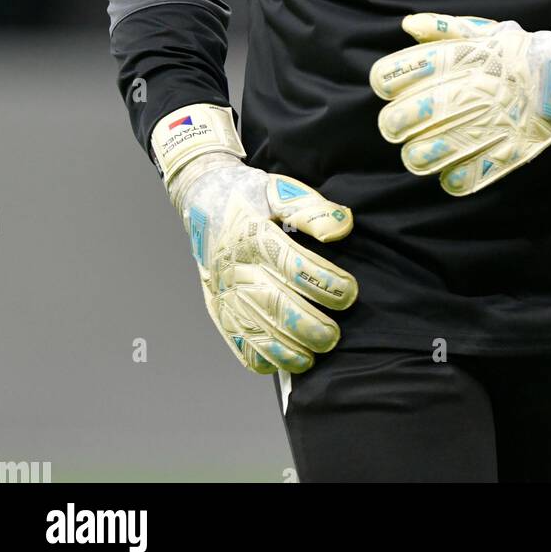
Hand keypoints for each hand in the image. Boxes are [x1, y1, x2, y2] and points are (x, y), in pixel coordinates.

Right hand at [151, 103, 357, 374]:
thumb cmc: (249, 195)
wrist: (201, 197)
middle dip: (308, 326)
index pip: (292, 264)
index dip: (323, 282)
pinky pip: (235, 340)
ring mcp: (224, 290)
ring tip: (312, 356)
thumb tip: (342, 227)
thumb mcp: (280, 189)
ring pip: (254, 329)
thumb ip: (311, 208)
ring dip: (285, 349)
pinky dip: (258, 357)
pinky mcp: (217, 306)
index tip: (349, 292)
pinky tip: (281, 362)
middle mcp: (236, 266)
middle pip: (273, 305)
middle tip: (333, 335)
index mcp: (253, 234)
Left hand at [369, 8, 550, 196]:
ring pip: (429, 152)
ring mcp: (486, 125)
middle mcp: (467, 91)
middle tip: (395, 127)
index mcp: (459, 59)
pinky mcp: (505, 153)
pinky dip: (451, 178)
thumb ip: (443, 29)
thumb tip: (407, 24)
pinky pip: (465, 177)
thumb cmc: (518, 53)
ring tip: (416, 153)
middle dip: (394, 124)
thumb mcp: (484, 32)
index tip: (386, 89)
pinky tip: (449, 173)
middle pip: (408, 117)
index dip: (387, 83)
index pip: (401, 73)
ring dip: (416, 155)